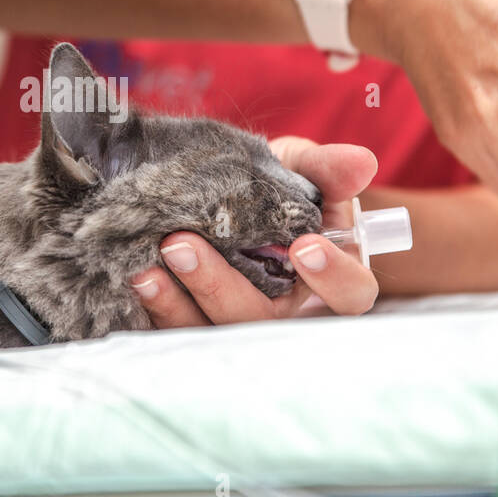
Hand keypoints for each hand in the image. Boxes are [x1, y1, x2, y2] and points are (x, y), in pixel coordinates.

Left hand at [132, 137, 379, 325]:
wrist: (224, 193)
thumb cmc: (276, 187)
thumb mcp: (300, 169)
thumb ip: (327, 168)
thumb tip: (361, 162)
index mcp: (329, 279)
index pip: (350, 294)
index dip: (333, 278)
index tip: (303, 248)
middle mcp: (286, 311)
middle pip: (266, 322)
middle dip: (222, 287)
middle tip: (181, 244)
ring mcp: (239, 325)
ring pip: (216, 334)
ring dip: (179, 303)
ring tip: (147, 268)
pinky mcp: (197, 328)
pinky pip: (178, 334)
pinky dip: (157, 310)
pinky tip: (136, 280)